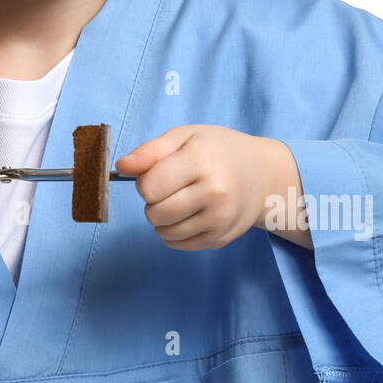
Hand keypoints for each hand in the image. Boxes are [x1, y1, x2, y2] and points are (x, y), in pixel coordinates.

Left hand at [115, 124, 300, 250]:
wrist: (261, 174)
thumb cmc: (217, 150)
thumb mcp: (185, 137)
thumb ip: (150, 151)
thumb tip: (121, 166)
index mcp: (201, 161)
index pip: (148, 187)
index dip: (146, 181)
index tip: (161, 172)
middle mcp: (214, 192)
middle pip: (155, 213)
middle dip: (153, 202)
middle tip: (170, 188)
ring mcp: (220, 219)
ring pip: (165, 233)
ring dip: (162, 220)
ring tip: (178, 201)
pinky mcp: (222, 238)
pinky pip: (179, 245)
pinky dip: (174, 233)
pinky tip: (187, 215)